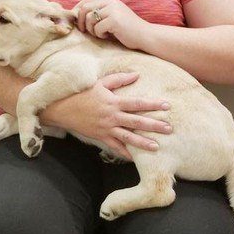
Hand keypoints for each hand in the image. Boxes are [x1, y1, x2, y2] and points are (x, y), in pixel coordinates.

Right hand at [40, 73, 171, 159]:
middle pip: (137, 122)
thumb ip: (119, 79)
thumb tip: (137, 74)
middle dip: (154, 126)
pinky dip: (124, 153)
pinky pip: (114, 146)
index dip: (153, 104)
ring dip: (143, 143)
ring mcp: (106, 128)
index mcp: (114, 102)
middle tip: (169, 129)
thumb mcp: (101, 82)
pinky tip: (134, 158)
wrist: (64, 108)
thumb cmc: (83, 93)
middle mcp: (112, 116)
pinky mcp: (100, 136)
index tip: (167, 106)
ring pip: (128, 137)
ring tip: (157, 147)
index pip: (138, 103)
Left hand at [75, 0, 145, 49]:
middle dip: (80, 21)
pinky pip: (97, 28)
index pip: (86, 0)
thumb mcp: (113, 17)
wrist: (145, 36)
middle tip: (83, 31)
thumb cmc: (127, 30)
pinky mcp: (114, 20)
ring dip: (91, 30)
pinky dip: (100, 35)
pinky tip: (108, 36)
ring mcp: (113, 10)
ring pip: (90, 19)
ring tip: (100, 34)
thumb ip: (100, 13)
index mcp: (109, 0)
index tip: (76, 21)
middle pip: (85, 8)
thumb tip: (78, 17)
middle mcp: (110, 2)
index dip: (77, 10)